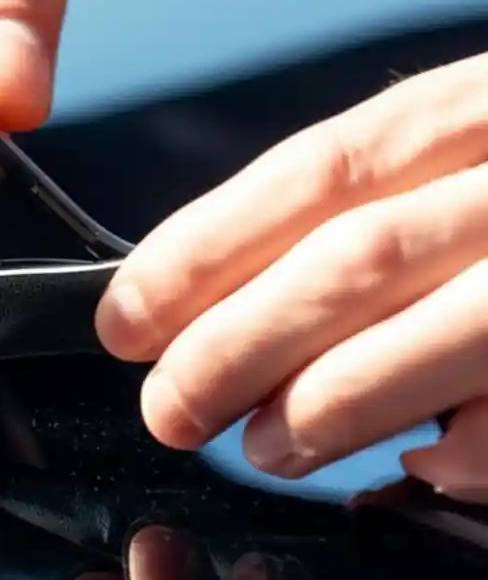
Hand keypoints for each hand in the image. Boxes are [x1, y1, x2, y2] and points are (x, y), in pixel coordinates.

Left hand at [93, 50, 487, 496]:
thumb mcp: (463, 168)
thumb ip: (370, 216)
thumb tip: (223, 308)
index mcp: (483, 110)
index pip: (316, 172)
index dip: (202, 252)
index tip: (126, 319)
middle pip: (358, 258)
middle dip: (236, 347)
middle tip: (172, 408)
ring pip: (440, 333)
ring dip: (326, 405)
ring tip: (262, 447)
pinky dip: (464, 451)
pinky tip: (417, 469)